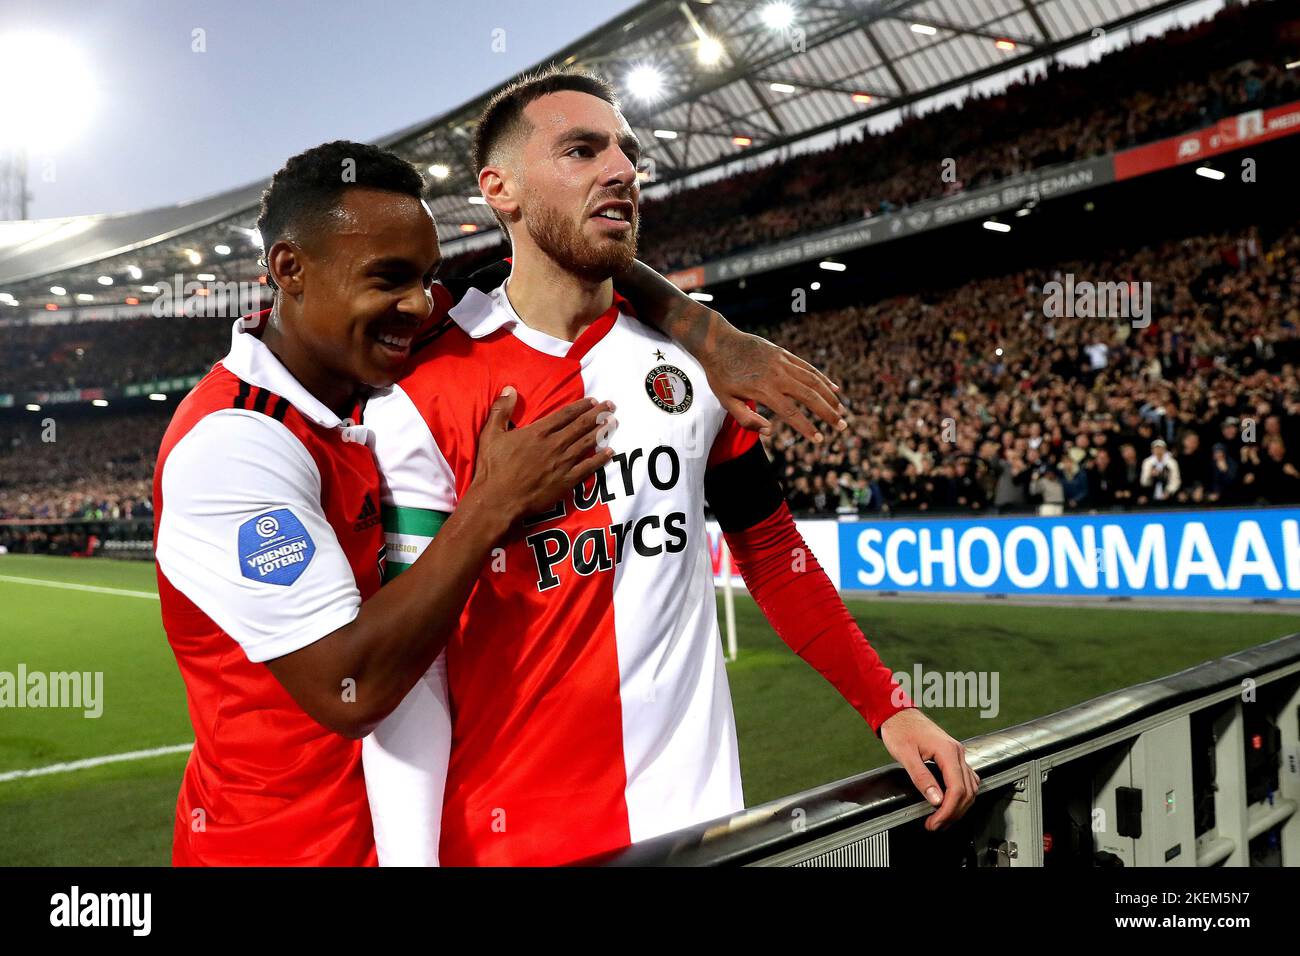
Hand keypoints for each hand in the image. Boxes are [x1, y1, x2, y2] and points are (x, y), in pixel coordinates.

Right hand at [470, 387, 615, 522]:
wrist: (499, 500)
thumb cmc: (493, 468)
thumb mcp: (491, 434)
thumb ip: (501, 410)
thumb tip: (510, 389)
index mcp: (538, 432)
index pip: (565, 414)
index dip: (581, 406)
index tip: (593, 401)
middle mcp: (554, 444)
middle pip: (580, 425)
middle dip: (598, 414)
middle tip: (611, 406)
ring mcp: (562, 463)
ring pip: (587, 443)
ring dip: (602, 431)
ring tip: (614, 422)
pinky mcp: (566, 481)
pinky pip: (588, 467)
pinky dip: (600, 459)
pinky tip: (610, 451)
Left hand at [701, 327, 846, 443]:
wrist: (718, 342)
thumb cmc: (720, 375)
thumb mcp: (726, 402)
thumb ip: (747, 419)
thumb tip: (770, 431)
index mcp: (763, 390)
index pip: (791, 413)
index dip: (807, 428)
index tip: (819, 439)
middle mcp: (777, 376)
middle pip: (809, 397)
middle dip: (828, 413)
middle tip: (842, 426)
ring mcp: (782, 363)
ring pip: (813, 381)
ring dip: (830, 397)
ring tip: (841, 410)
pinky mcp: (784, 354)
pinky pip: (807, 367)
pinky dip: (822, 378)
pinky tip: (834, 388)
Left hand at [879, 708, 979, 831]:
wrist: (897, 713)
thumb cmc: (899, 729)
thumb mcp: (905, 755)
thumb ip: (922, 778)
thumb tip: (936, 800)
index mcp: (948, 752)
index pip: (957, 789)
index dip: (948, 810)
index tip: (935, 822)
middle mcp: (957, 752)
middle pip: (967, 791)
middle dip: (953, 813)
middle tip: (935, 825)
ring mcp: (957, 754)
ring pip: (970, 787)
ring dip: (958, 806)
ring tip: (941, 819)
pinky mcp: (953, 756)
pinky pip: (966, 779)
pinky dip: (961, 795)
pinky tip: (950, 803)